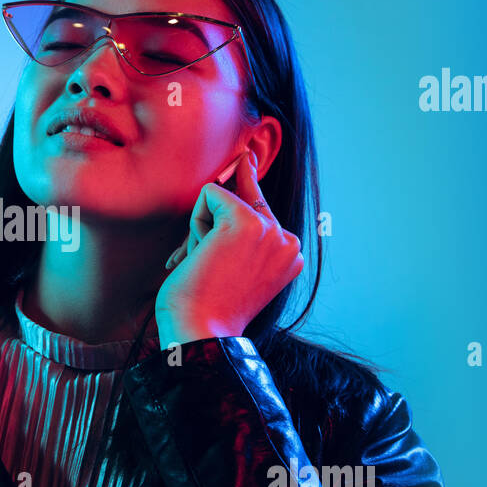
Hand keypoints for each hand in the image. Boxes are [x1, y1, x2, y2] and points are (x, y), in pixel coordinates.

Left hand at [155, 150, 303, 347]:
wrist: (201, 332)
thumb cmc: (205, 307)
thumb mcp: (232, 268)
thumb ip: (237, 235)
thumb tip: (222, 185)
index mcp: (291, 256)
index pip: (264, 208)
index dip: (248, 182)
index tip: (245, 155)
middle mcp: (288, 241)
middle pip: (240, 201)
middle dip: (209, 228)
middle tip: (206, 269)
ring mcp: (270, 230)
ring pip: (223, 199)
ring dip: (200, 231)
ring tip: (206, 267)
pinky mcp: (247, 221)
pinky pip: (209, 194)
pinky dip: (195, 224)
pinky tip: (201, 254)